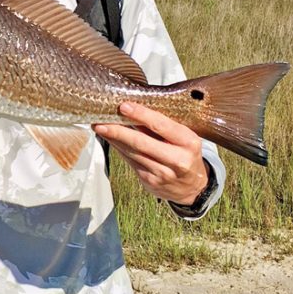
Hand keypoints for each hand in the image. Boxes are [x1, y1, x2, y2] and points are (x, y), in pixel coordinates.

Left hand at [93, 101, 207, 204]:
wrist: (193, 188)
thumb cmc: (187, 155)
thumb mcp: (184, 138)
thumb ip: (163, 126)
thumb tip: (135, 108)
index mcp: (188, 142)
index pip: (161, 125)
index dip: (140, 115)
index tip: (123, 106)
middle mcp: (176, 159)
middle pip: (141, 142)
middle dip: (118, 131)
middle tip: (101, 121)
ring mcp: (162, 173)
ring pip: (132, 153)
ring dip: (114, 140)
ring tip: (99, 127)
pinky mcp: (150, 181)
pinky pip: (130, 162)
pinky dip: (119, 149)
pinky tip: (110, 140)